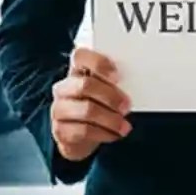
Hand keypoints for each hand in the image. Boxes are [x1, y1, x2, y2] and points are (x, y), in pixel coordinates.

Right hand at [50, 47, 132, 162]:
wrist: (80, 138)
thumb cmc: (98, 107)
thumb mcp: (106, 91)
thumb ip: (114, 83)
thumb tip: (137, 83)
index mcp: (76, 71)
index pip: (80, 56)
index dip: (99, 64)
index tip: (117, 76)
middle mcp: (63, 88)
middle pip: (85, 85)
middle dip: (110, 96)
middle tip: (127, 105)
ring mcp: (59, 109)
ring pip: (86, 110)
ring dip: (110, 119)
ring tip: (124, 125)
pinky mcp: (61, 131)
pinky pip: (84, 131)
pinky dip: (104, 133)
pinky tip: (115, 134)